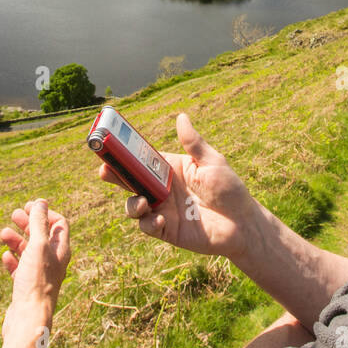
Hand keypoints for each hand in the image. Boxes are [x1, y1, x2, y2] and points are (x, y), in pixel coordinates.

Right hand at [0, 199, 71, 314]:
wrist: (28, 318)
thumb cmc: (36, 282)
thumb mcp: (38, 246)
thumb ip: (39, 223)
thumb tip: (41, 202)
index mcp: (61, 251)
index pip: (59, 224)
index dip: (46, 213)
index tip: (29, 206)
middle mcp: (53, 262)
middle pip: (43, 236)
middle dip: (29, 223)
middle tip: (14, 214)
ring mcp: (40, 275)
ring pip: (29, 251)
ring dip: (17, 240)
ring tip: (3, 233)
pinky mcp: (27, 287)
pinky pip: (21, 269)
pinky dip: (13, 260)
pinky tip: (5, 256)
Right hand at [98, 112, 259, 260]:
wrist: (244, 225)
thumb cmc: (230, 190)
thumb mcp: (212, 162)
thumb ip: (194, 143)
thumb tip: (181, 116)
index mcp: (171, 169)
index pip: (141, 159)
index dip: (124, 153)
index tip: (109, 145)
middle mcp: (163, 188)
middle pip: (131, 181)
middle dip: (115, 175)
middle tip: (104, 170)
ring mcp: (163, 209)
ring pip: (134, 205)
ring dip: (132, 204)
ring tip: (143, 202)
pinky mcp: (167, 230)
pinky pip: (148, 226)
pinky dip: (149, 223)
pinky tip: (161, 219)